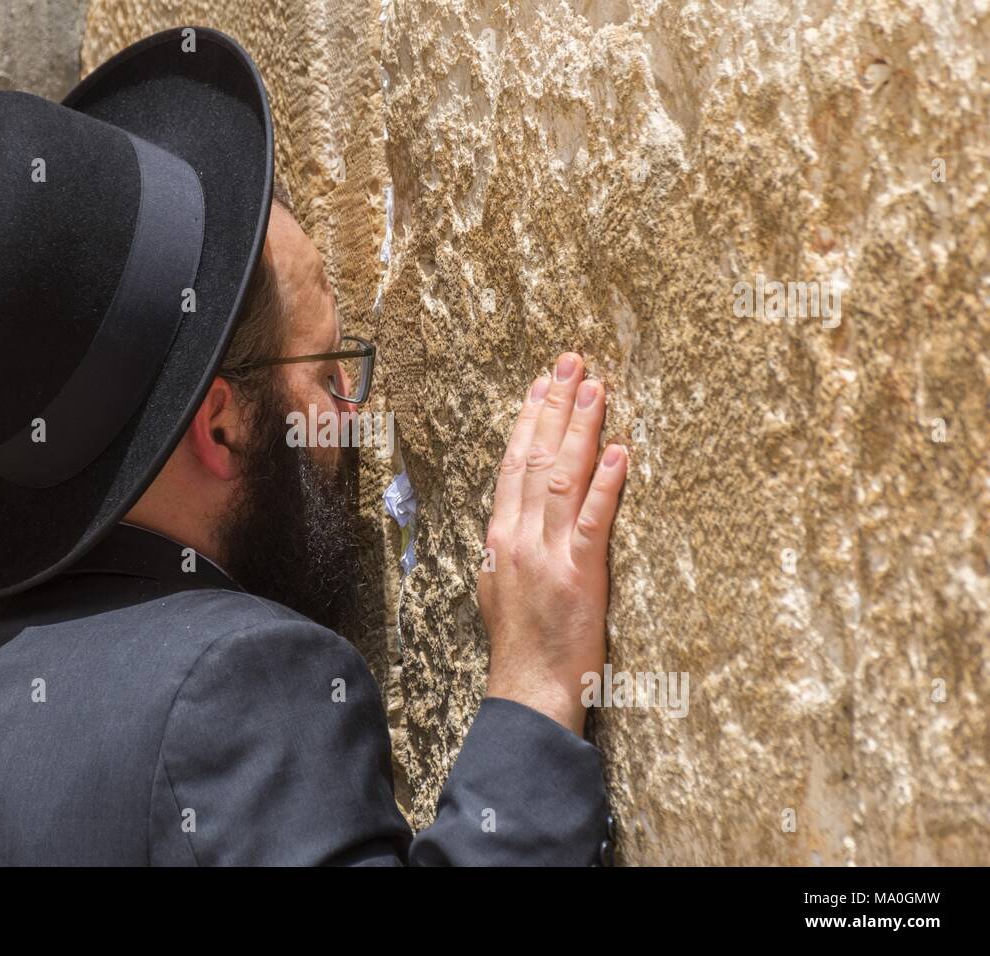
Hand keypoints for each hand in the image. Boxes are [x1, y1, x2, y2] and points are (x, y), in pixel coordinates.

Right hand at [477, 353, 627, 735]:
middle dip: (555, 405)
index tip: (541, 383)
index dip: (528, 419)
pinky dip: (606, 485)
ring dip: (580, 429)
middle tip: (571, 362)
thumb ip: (508, 546)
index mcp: (499, 537)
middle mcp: (518, 537)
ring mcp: (547, 554)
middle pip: (535, 457)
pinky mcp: (580, 575)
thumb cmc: (520, 644)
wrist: (528, 688)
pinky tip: (618, 452)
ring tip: (596, 387)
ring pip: (561, 478)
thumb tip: (513, 517)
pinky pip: (593, 521)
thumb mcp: (498, 586)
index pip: (512, 464)